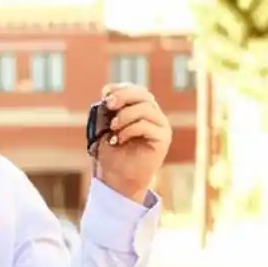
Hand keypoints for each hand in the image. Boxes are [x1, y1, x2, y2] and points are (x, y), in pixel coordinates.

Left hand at [95, 83, 170, 203]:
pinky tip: (119, 139)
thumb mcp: (104, 126)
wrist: (116, 178)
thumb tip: (107, 92)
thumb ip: (108, 110)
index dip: (121, 88)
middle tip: (108, 104)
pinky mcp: (163, 138)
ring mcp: (160, 126)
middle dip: (123, 96)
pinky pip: (147, 125)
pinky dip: (129, 129)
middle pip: (144, 95)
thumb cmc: (110, 152)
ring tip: (113, 128)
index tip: (105, 94)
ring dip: (125, 116)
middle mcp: (153, 115)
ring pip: (145, 109)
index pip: (136, 90)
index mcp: (140, 109)